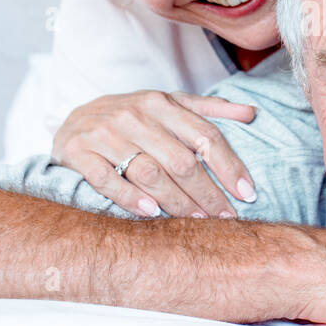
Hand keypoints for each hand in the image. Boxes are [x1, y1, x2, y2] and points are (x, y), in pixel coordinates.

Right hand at [52, 90, 256, 217]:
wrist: (73, 119)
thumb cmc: (132, 117)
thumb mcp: (169, 104)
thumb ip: (209, 109)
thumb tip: (252, 113)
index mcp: (161, 103)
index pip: (205, 136)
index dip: (230, 166)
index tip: (247, 194)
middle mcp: (135, 116)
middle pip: (181, 161)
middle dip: (208, 193)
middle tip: (225, 218)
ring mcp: (105, 134)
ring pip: (149, 172)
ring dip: (176, 201)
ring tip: (196, 222)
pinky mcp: (79, 152)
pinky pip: (107, 179)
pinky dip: (130, 198)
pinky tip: (151, 213)